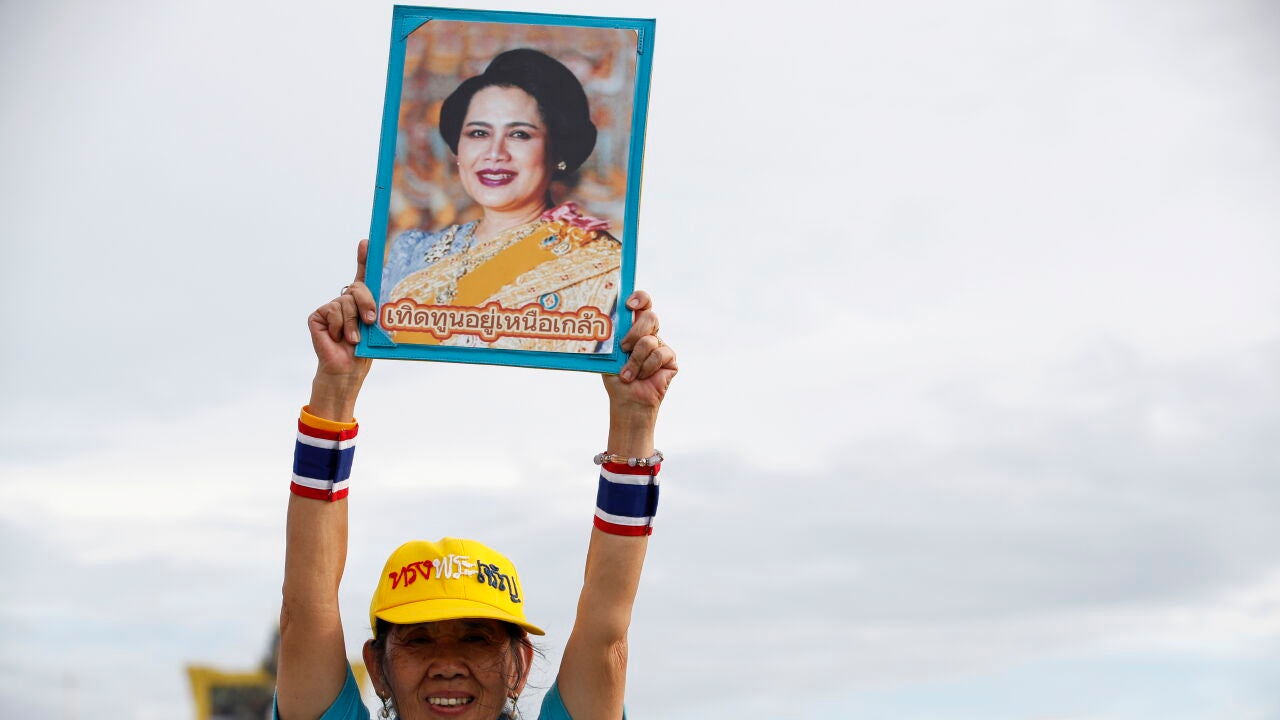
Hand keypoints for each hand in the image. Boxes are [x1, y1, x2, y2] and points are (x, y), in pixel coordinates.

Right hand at [307, 240, 376, 418]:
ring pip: (346, 302)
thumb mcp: (374, 328)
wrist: (346, 370)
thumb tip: (378, 303)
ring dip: (352, 323)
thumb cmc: (364, 352)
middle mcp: (345, 301)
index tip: (367, 242)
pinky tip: (336, 337)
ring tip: (352, 339)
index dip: (364, 258)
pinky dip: (338, 326)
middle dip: (366, 303)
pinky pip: (332, 311)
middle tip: (369, 321)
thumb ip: (374, 309)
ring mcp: (330, 307)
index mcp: (361, 302)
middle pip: (357, 287)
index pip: (362, 276)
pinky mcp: (317, 314)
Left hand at [604, 291, 677, 414]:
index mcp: (634, 326)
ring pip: (650, 340)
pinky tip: (641, 377)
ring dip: (635, 360)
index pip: (642, 303)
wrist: (627, 399)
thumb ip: (610, 338)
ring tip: (627, 374)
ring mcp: (661, 345)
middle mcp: (649, 333)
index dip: (640, 298)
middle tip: (623, 347)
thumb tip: (603, 324)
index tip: (629, 305)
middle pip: (650, 316)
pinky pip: (659, 355)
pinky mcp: (670, 359)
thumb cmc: (615, 376)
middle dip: (635, 331)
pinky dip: (646, 368)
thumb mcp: (608, 354)